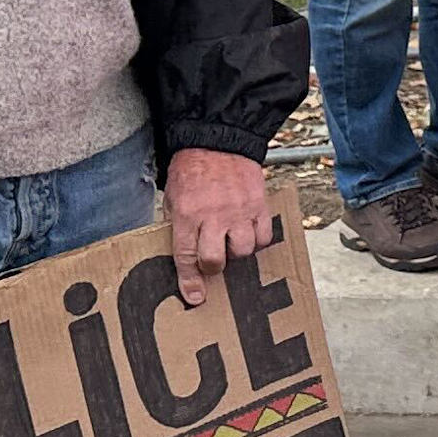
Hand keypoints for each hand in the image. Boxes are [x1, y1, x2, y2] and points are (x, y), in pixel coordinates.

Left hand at [164, 148, 280, 308]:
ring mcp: (239, 211)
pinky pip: (263, 236)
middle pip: (216, 260)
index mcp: (187, 214)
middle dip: (213, 266)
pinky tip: (248, 232)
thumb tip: (184, 254)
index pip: (186, 256)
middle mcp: (214, 215)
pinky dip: (257, 240)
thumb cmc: (192, 168)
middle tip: (212, 259)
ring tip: (231, 240)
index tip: (195, 296)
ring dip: (236, 251)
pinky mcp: (259, 204)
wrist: (218, 140)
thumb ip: (178, 225)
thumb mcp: (174, 196)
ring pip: (243, 251)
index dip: (190, 281)